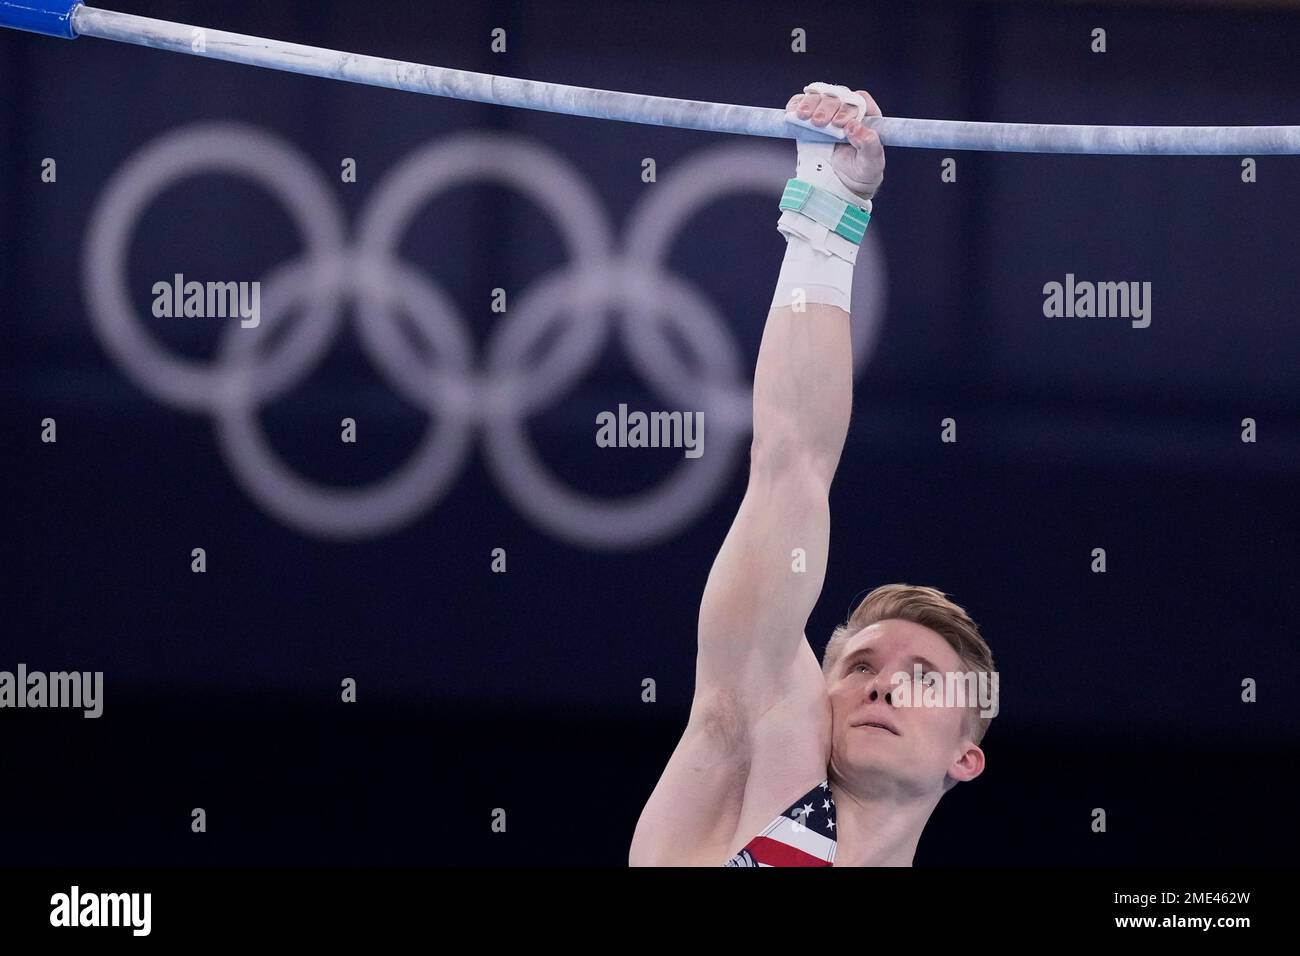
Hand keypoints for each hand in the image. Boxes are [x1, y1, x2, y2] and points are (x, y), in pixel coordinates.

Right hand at [785, 86, 884, 201]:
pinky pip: (801, 103)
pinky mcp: (808, 117)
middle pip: (837, 97)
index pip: (859, 101)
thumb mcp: (872, 163)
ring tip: (804, 117)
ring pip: (818, 97)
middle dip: (827, 107)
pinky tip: (793, 112)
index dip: (848, 108)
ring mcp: (826, 111)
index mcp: (866, 116)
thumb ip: (870, 145)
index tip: (840, 124)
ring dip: (810, 104)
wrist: (840, 182)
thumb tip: (854, 127)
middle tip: (819, 123)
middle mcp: (846, 109)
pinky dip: (795, 105)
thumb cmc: (860, 170)